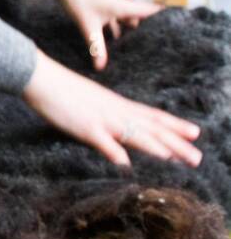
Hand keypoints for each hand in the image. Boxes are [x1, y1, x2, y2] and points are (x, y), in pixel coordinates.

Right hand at [22, 49, 201, 168]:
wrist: (40, 76)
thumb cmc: (62, 90)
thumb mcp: (90, 104)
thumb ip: (106, 120)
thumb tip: (117, 135)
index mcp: (117, 105)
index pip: (152, 116)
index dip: (174, 126)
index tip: (195, 134)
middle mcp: (115, 111)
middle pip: (151, 127)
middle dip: (176, 143)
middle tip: (197, 158)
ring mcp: (101, 118)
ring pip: (134, 133)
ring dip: (156, 147)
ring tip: (177, 158)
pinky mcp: (82, 125)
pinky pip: (101, 139)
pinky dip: (113, 150)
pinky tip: (125, 162)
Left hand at [41, 0, 162, 70]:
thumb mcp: (88, 26)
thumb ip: (96, 47)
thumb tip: (102, 68)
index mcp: (124, 6)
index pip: (152, 11)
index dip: (167, 15)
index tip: (182, 22)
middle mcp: (121, 6)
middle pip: (141, 18)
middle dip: (150, 29)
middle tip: (162, 43)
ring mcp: (111, 7)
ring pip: (127, 21)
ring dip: (131, 31)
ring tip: (139, 46)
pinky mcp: (101, 9)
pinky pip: (114, 22)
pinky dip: (116, 30)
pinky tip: (114, 42)